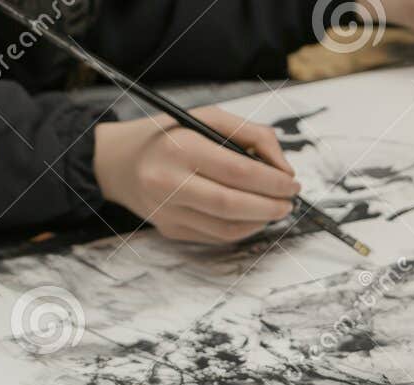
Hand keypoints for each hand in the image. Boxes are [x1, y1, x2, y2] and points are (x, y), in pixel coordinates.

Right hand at [94, 108, 299, 243]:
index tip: (293, 183)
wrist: (120, 163)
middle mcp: (168, 182)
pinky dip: (243, 229)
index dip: (273, 181)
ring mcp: (168, 211)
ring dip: (261, 221)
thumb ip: (251, 135)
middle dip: (271, 206)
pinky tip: (253, 217)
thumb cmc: (171, 136)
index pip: (237, 171)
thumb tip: (284, 169)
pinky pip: (216, 237)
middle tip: (289, 201)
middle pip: (233, 204)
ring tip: (275, 208)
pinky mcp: (170, 230)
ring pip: (228, 227)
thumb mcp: (207, 118)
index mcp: (179, 147)